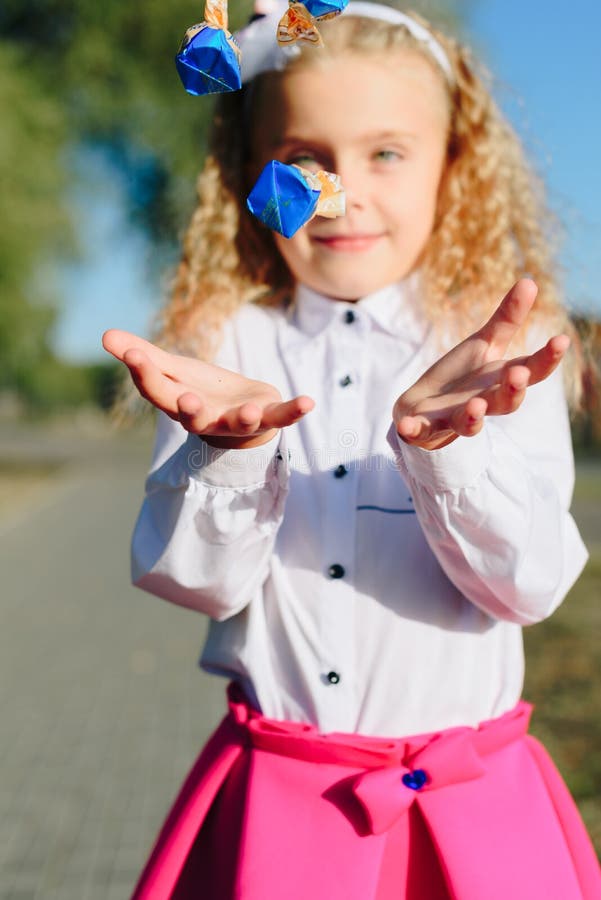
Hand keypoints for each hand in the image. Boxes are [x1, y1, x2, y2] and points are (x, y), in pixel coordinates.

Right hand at [102, 330, 313, 447]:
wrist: (243, 417)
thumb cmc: (204, 392)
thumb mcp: (175, 370)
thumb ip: (144, 357)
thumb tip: (104, 335)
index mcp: (178, 402)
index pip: (157, 390)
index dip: (144, 373)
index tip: (132, 353)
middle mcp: (206, 418)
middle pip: (193, 417)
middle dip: (190, 410)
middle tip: (187, 402)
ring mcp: (237, 421)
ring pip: (238, 424)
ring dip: (244, 419)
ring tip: (250, 412)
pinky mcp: (266, 418)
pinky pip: (281, 418)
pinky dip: (294, 412)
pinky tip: (309, 403)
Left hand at [392, 279, 569, 450]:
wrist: (422, 406)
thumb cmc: (461, 375)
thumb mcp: (483, 344)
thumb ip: (506, 319)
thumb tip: (530, 281)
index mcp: (500, 381)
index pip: (531, 371)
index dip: (547, 358)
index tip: (561, 339)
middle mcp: (484, 403)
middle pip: (506, 402)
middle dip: (513, 390)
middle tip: (517, 374)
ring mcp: (455, 418)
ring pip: (469, 423)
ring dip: (473, 416)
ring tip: (475, 406)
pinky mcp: (426, 428)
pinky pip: (420, 432)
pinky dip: (413, 430)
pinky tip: (405, 426)